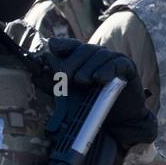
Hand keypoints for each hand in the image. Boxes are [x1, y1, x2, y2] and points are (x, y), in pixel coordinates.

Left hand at [39, 37, 154, 148]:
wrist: (117, 119)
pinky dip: (107, 70)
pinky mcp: (127, 66)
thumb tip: (37, 73)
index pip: (70, 45)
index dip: (61, 45)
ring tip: (82, 81)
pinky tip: (100, 79)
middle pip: (83, 49)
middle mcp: (97, 54)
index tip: (52, 48)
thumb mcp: (68, 94)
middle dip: (72, 63)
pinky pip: (116, 63)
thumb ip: (54, 83)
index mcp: (82, 57)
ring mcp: (113, 58)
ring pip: (99, 55)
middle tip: (66, 77)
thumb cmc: (91, 104)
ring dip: (88, 68)